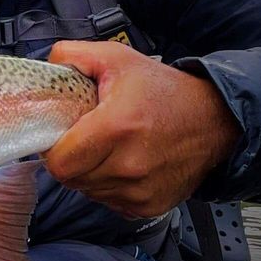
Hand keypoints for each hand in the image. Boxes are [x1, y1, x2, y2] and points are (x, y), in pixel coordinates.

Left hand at [42, 41, 240, 219]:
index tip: (65, 135)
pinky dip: (110, 186)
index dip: (55, 148)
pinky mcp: (151, 205)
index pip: (59, 162)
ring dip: (91, 174)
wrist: (214, 119)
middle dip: (72, 159)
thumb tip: (46, 67)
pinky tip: (124, 164)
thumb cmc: (164, 90)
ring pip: (89, 192)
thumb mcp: (116, 58)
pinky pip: (110, 202)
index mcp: (117, 128)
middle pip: (71, 179)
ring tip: (109, 149)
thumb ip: (71, 55)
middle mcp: (130, 165)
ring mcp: (141, 190)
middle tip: (88, 138)